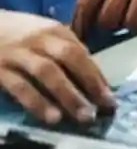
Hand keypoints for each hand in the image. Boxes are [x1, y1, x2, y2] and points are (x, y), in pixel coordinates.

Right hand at [0, 12, 114, 124]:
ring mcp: (17, 53)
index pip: (81, 52)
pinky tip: (51, 117)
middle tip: (104, 108)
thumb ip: (62, 51)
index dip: (97, 75)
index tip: (110, 98)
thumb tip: (92, 79)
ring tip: (83, 116)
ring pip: (47, 72)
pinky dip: (37, 102)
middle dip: (90, 83)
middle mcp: (38, 39)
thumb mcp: (40, 35)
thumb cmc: (14, 35)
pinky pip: (19, 86)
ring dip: (67, 94)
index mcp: (53, 31)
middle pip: (69, 57)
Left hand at [72, 0, 136, 37]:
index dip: (81, 26)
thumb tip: (69, 35)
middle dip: (110, 29)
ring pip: (130, 22)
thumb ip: (93, 10)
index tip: (81, 41)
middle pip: (108, 17)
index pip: (86, 2)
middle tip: (117, 31)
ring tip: (135, 26)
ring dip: (132, 30)